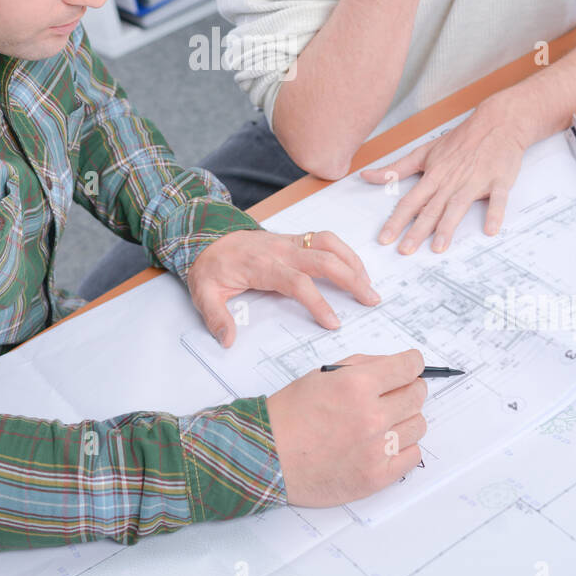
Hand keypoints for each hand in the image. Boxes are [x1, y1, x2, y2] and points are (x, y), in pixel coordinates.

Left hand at [186, 228, 380, 346]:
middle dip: (351, 279)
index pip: (298, 282)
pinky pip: (325, 239)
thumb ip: (216, 317)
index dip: (318, 301)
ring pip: (329, 244)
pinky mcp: (295, 238)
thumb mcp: (204, 293)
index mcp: (264, 266)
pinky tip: (355, 269)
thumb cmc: (211, 266)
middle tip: (370, 300)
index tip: (333, 322)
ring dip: (353, 262)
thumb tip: (228, 340)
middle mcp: (282, 250)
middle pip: (324, 259)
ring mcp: (290, 241)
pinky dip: (345, 252)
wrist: (208, 236)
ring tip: (369, 285)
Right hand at [266, 350, 426, 506]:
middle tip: (397, 393)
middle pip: (418, 395)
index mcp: (357, 385)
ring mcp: (377, 449)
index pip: (409, 367)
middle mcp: (371, 416)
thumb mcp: (321, 375)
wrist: (268, 457)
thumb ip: (362, 366)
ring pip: (418, 425)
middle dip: (410, 389)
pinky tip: (384, 443)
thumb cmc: (290, 415)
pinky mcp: (377, 477)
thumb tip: (394, 366)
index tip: (413, 365)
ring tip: (384, 421)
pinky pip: (413, 456)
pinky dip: (403, 447)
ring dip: (406, 419)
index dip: (413, 363)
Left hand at [360, 98, 526, 253]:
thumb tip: (367, 175)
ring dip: (447, 226)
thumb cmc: (460, 139)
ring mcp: (475, 181)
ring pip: (458, 206)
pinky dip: (495, 213)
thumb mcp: (424, 151)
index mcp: (433, 175)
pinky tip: (490, 229)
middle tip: (405, 251)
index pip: (409, 201)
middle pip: (431, 208)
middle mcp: (451, 180)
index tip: (385, 239)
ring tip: (438, 247)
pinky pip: (497, 199)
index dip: (395, 221)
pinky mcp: (498, 180)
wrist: (497, 122)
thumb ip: (396, 168)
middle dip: (417, 231)